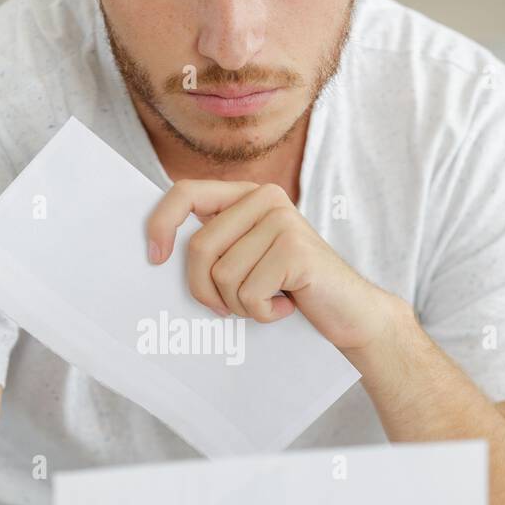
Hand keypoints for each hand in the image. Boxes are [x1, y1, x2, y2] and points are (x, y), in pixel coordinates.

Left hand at [146, 180, 399, 352]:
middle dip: (207, 290)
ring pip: (223, 276)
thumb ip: (215, 245)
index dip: (161, 223)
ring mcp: (283, 221)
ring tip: (271, 299)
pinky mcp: (295, 250)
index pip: (186, 192)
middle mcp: (265, 198)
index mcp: (247, 195)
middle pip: (200, 248)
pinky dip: (263, 312)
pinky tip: (287, 304)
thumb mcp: (248, 258)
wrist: (349, 311)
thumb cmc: (291, 288)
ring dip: (241, 304)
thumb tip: (156, 252)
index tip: (154, 257)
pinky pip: (249, 293)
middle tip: (232, 306)